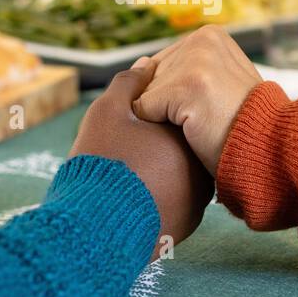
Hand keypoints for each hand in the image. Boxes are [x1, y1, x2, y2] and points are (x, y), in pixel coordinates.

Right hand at [70, 59, 214, 254]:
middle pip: (180, 140)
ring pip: (180, 171)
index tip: (126, 120)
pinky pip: (177, 198)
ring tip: (125, 169)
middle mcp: (201, 163)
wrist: (96, 232)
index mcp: (185, 133)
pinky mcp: (188, 223)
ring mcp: (199, 197)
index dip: (148, 108)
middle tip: (123, 145)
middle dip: (155, 138)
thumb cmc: (100, 166)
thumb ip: (129, 84)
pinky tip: (131, 193)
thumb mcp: (107, 112)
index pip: (176, 107)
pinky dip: (159, 192)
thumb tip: (146, 65)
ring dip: (158, 166)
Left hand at [132, 26, 262, 175]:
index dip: (170, 96)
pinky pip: (144, 109)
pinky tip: (193, 130)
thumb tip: (139, 63)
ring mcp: (195, 61)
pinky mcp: (186, 85)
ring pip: (145, 94)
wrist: (270, 148)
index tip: (202, 108)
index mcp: (210, 35)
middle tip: (201, 118)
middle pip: (150, 78)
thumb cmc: (240, 123)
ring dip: (164, 118)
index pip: (160, 64)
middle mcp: (202, 40)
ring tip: (199, 123)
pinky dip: (160, 128)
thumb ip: (182, 69)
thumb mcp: (217, 81)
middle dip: (164, 106)